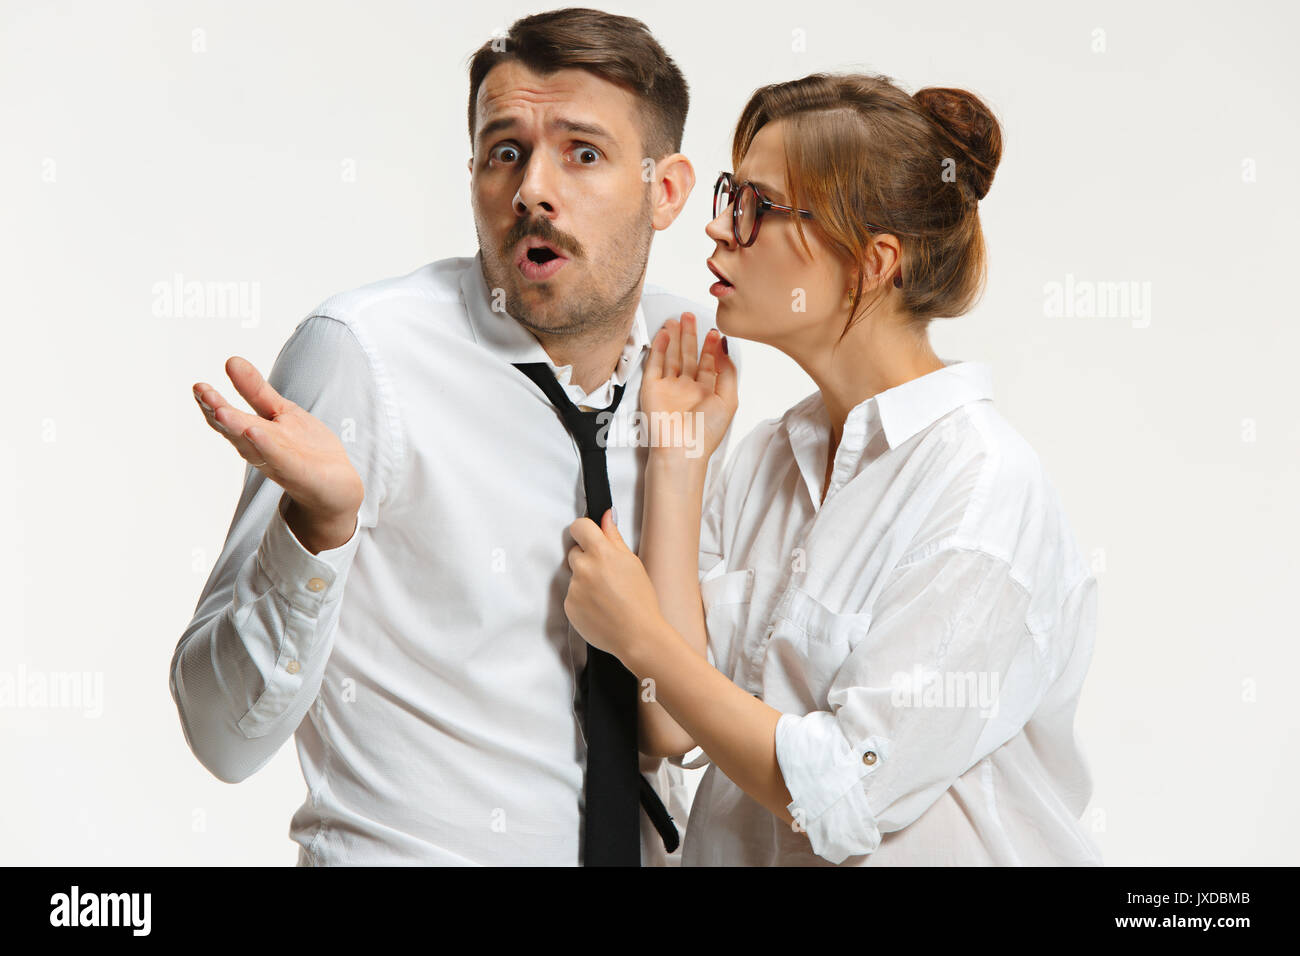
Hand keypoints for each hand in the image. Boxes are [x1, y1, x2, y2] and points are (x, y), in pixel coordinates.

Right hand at [192, 356, 364, 531]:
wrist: (337, 487)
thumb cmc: (305, 448)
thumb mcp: (280, 412)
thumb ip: (255, 390)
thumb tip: (230, 360)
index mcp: (253, 433)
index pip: (227, 417)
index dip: (211, 403)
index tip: (198, 387)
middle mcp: (260, 449)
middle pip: (235, 429)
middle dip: (218, 412)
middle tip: (203, 394)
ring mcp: (278, 462)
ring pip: (253, 444)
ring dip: (237, 428)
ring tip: (221, 411)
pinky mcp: (299, 473)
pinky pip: (280, 459)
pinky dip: (267, 447)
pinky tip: (255, 432)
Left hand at [564, 509, 664, 662]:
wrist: (638, 635)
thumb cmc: (641, 600)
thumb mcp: (632, 563)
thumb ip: (614, 538)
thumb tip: (606, 516)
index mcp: (601, 553)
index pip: (579, 527)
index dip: (584, 530)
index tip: (588, 536)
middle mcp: (584, 568)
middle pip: (575, 552)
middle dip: (587, 558)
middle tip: (606, 575)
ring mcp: (574, 588)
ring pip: (574, 576)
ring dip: (585, 581)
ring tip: (606, 596)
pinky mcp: (569, 606)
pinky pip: (571, 595)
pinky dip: (582, 599)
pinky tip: (599, 608)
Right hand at [640, 312, 736, 461]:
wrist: (681, 448)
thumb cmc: (705, 431)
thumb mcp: (729, 398)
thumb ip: (727, 371)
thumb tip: (725, 346)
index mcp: (707, 393)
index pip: (708, 364)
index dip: (711, 347)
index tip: (713, 331)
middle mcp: (687, 389)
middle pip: (688, 356)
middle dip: (690, 336)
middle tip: (690, 316)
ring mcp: (669, 388)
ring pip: (671, 357)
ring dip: (674, 338)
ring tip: (676, 320)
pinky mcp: (651, 389)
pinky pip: (654, 364)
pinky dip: (658, 348)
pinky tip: (663, 334)